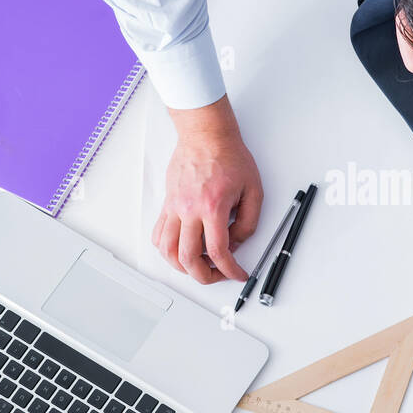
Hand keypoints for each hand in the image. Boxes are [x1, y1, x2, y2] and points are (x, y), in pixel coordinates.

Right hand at [152, 96, 262, 284]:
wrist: (206, 136)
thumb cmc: (229, 157)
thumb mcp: (253, 190)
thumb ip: (248, 222)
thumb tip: (237, 242)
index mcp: (213, 207)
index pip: (218, 251)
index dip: (229, 270)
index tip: (237, 274)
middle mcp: (189, 210)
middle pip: (188, 257)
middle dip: (204, 276)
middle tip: (217, 275)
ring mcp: (174, 207)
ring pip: (167, 250)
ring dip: (181, 266)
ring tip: (197, 266)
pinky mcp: (167, 203)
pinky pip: (159, 233)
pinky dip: (166, 249)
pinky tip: (179, 250)